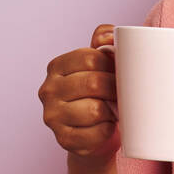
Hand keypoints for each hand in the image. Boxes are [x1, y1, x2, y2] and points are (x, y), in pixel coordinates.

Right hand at [38, 24, 121, 161]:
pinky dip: (108, 130)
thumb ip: (104, 42)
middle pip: (93, 83)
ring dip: (112, 111)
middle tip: (124, 94)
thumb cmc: (100, 93)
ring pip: (95, 110)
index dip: (112, 66)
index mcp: (57, 66)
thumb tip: (111, 34)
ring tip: (115, 110)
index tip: (120, 73)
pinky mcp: (63, 139)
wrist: (95, 133)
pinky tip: (107, 126)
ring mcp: (52, 116)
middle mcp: (48, 90)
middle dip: (115, 89)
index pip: (89, 58)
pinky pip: (96, 133)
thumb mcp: (100, 64)